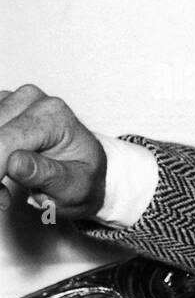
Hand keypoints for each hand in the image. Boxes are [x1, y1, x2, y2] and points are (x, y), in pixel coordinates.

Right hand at [0, 85, 106, 218]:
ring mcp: (11, 101)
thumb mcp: (75, 187)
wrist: (83, 172)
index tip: (0, 198)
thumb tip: (14, 163)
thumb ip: (47, 175)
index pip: (5, 142)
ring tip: (5, 191)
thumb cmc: (82, 179)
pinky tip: (0, 176)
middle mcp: (30, 99)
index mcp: (53, 115)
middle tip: (4, 198)